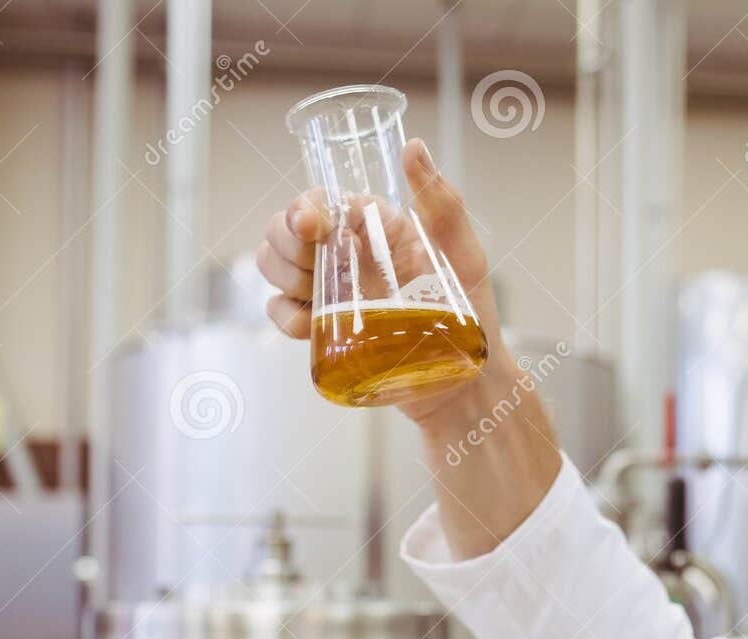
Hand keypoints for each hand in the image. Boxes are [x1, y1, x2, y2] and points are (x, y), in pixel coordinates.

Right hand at [257, 137, 509, 424]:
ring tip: (322, 299)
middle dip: (287, 246)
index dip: (303, 209)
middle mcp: (348, 251)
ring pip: (273, 264)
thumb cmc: (473, 314)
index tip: (312, 228)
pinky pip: (280, 311)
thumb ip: (442, 202)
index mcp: (375, 224)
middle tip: (317, 273)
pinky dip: (285, 315)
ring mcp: (332, 289)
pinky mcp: (325, 327)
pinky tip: (311, 327)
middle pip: (283, 229)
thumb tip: (412, 146)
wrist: (466, 383)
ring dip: (283, 277)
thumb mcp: (464, 254)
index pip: (319, 200)